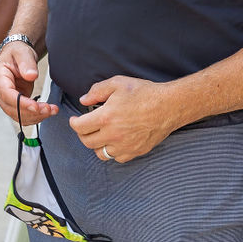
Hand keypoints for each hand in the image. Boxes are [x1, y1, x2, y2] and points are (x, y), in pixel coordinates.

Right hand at [0, 39, 57, 124]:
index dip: (21, 103)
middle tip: (49, 109)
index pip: (6, 94)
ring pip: (17, 115)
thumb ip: (26, 63)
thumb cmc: (17, 52)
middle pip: (11, 108)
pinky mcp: (13, 103)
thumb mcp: (23, 52)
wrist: (18, 56)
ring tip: (51, 110)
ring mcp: (4, 98)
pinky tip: (46, 112)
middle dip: (31, 112)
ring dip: (35, 116)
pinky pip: (22, 115)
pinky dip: (35, 116)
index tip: (36, 106)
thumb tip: (31, 75)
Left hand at [71, 75, 185, 162]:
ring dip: (97, 145)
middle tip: (85, 127)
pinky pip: (117, 158)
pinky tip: (115, 140)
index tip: (75, 120)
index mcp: (106, 117)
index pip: (79, 127)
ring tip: (100, 134)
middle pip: (87, 142)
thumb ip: (97, 91)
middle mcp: (114, 134)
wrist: (169, 105)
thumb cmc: (144, 93)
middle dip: (83, 134)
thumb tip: (83, 100)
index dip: (74, 123)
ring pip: (101, 153)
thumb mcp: (118, 83)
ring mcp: (125, 146)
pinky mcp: (136, 151)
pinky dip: (113, 151)